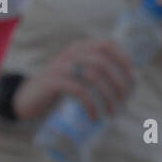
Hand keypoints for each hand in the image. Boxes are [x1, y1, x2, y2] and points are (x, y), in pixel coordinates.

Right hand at [12, 37, 134, 121]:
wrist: (28, 99)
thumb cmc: (59, 88)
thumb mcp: (77, 75)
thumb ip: (95, 72)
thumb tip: (128, 83)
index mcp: (79, 48)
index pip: (107, 44)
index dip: (124, 59)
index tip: (133, 78)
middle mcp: (70, 53)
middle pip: (103, 63)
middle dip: (119, 82)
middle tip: (124, 101)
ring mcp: (60, 66)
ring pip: (94, 76)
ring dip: (108, 96)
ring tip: (112, 112)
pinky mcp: (52, 82)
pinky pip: (78, 90)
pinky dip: (91, 105)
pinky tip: (95, 117)